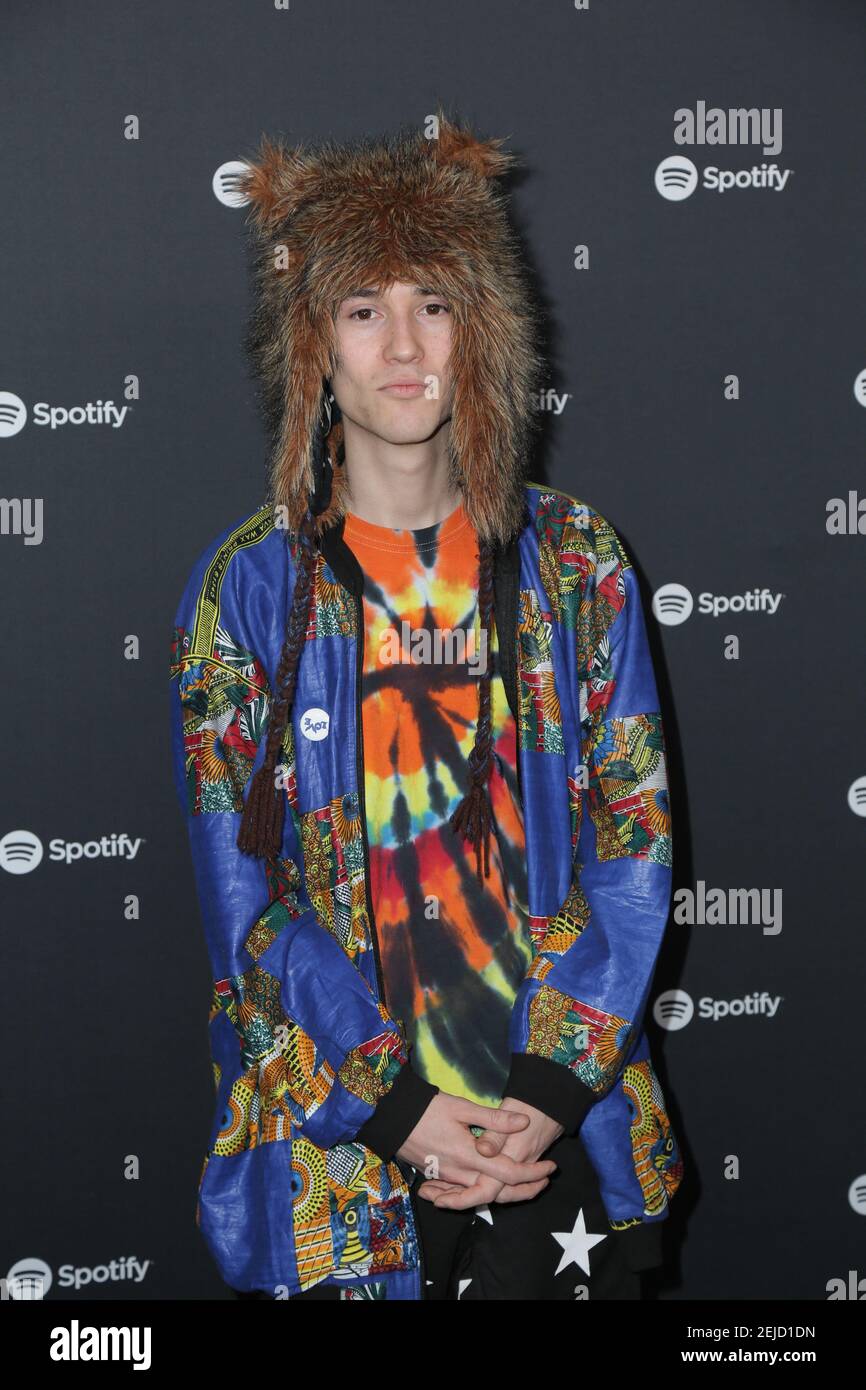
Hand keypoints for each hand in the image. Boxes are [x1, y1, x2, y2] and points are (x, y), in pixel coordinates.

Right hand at [417, 1096, 563, 1209]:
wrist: (392, 1119)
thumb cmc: (427, 1108)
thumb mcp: (462, 1107)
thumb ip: (494, 1118)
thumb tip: (524, 1122)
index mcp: (469, 1156)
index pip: (509, 1173)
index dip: (533, 1172)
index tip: (550, 1167)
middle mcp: (460, 1174)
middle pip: (499, 1193)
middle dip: (525, 1191)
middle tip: (545, 1182)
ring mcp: (448, 1179)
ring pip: (483, 1195)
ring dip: (507, 1193)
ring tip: (527, 1185)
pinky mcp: (439, 1179)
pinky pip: (465, 1193)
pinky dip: (483, 1193)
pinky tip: (495, 1187)